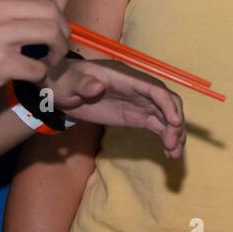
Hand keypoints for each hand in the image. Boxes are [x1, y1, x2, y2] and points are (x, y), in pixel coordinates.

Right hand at [0, 0, 70, 108]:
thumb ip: (16, 4)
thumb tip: (56, 4)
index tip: (55, 17)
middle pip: (52, 10)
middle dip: (64, 32)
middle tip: (56, 47)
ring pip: (51, 34)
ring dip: (58, 52)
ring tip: (49, 60)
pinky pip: (38, 66)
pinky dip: (41, 74)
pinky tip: (31, 75)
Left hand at [46, 58, 185, 158]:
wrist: (58, 88)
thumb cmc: (63, 81)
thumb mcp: (68, 82)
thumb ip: (82, 84)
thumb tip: (97, 88)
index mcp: (124, 77)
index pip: (154, 89)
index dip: (167, 104)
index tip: (174, 123)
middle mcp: (137, 89)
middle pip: (166, 102)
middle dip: (174, 122)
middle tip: (172, 144)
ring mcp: (137, 103)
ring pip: (164, 116)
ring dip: (174, 133)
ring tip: (174, 154)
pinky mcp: (134, 116)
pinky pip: (156, 125)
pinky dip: (165, 137)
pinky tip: (169, 153)